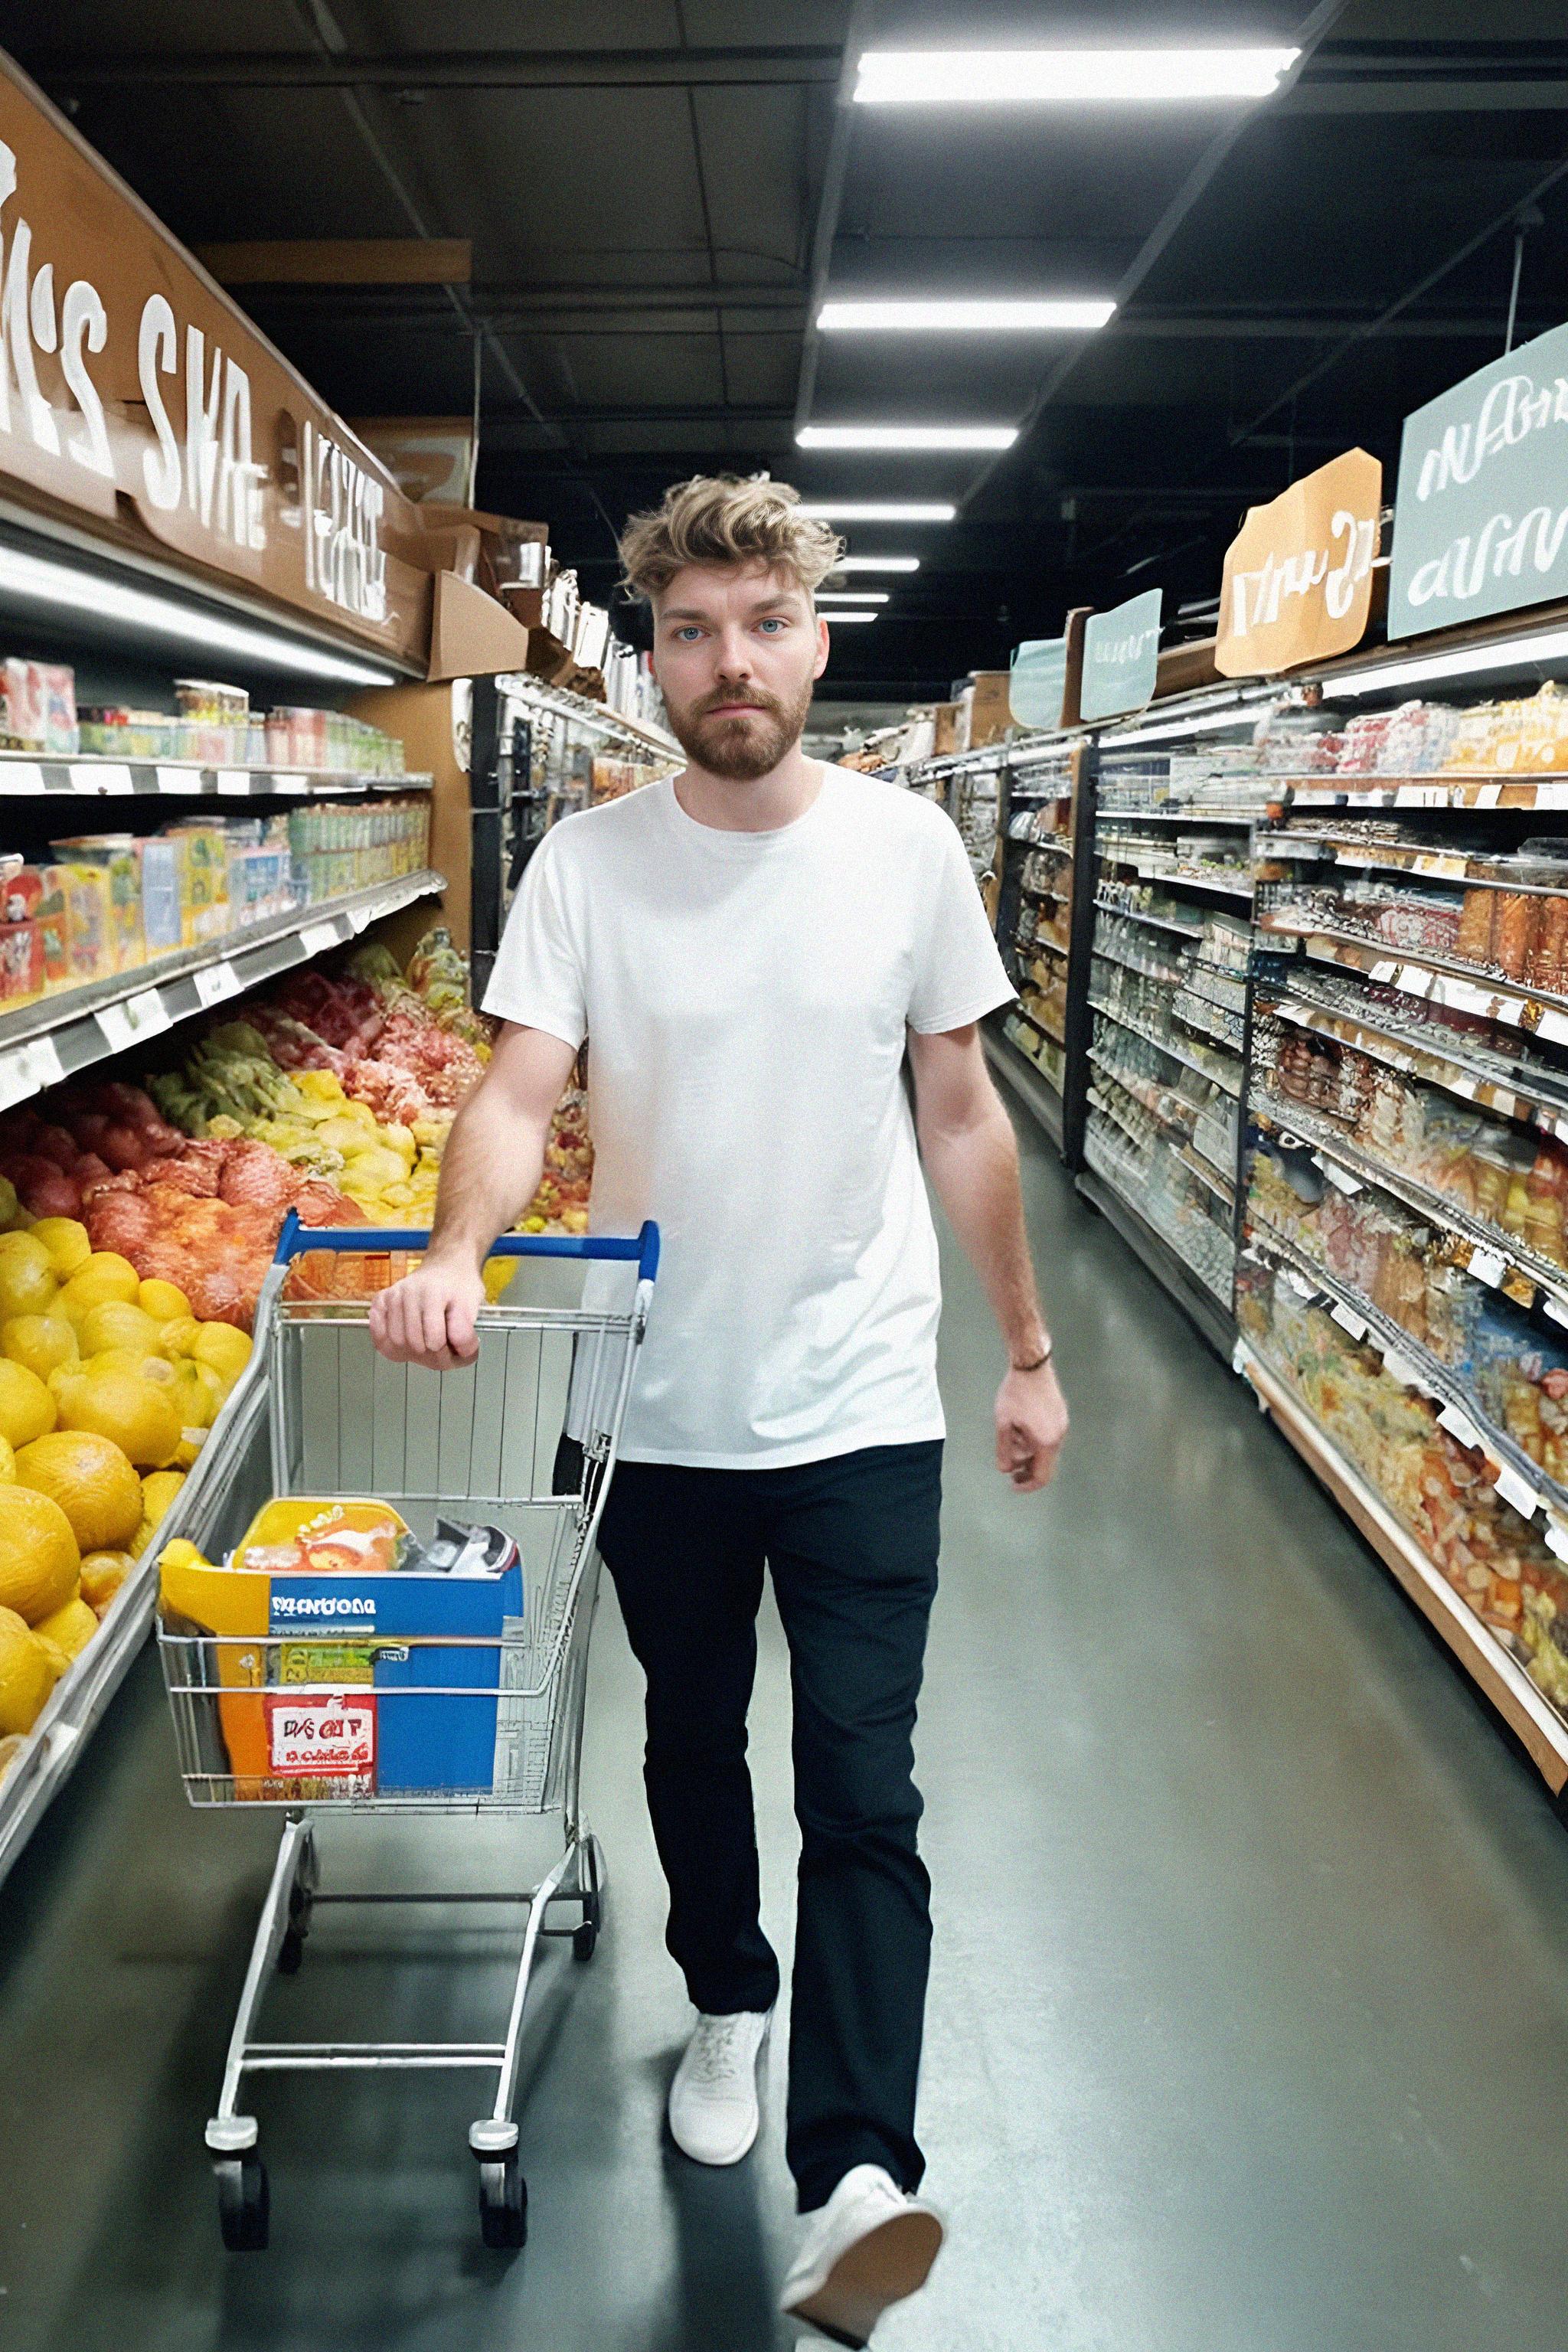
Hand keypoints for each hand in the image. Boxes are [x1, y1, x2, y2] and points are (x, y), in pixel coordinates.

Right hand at [368, 1254, 485, 1369]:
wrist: (445, 1269)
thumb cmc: (458, 1289)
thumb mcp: (472, 1308)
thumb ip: (465, 1332)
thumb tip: (459, 1352)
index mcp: (433, 1293)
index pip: (434, 1341)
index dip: (447, 1349)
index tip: (453, 1341)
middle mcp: (408, 1292)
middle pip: (413, 1345)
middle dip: (430, 1353)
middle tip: (440, 1344)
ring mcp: (391, 1296)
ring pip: (395, 1344)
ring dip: (411, 1351)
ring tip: (424, 1339)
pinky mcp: (380, 1301)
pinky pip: (379, 1337)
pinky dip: (392, 1346)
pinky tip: (406, 1338)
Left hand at [995, 1356, 1067, 1492]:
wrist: (1032, 1365)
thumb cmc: (1017, 1393)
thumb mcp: (1004, 1424)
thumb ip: (1004, 1450)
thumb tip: (1005, 1469)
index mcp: (1046, 1442)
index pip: (1041, 1476)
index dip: (1027, 1485)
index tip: (1014, 1485)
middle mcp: (1058, 1436)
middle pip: (1045, 1464)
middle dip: (1026, 1469)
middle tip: (1011, 1470)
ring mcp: (1062, 1425)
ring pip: (1046, 1450)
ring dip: (1028, 1452)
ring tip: (1011, 1442)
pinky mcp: (1060, 1415)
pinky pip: (1049, 1437)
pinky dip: (1035, 1441)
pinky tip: (1020, 1430)